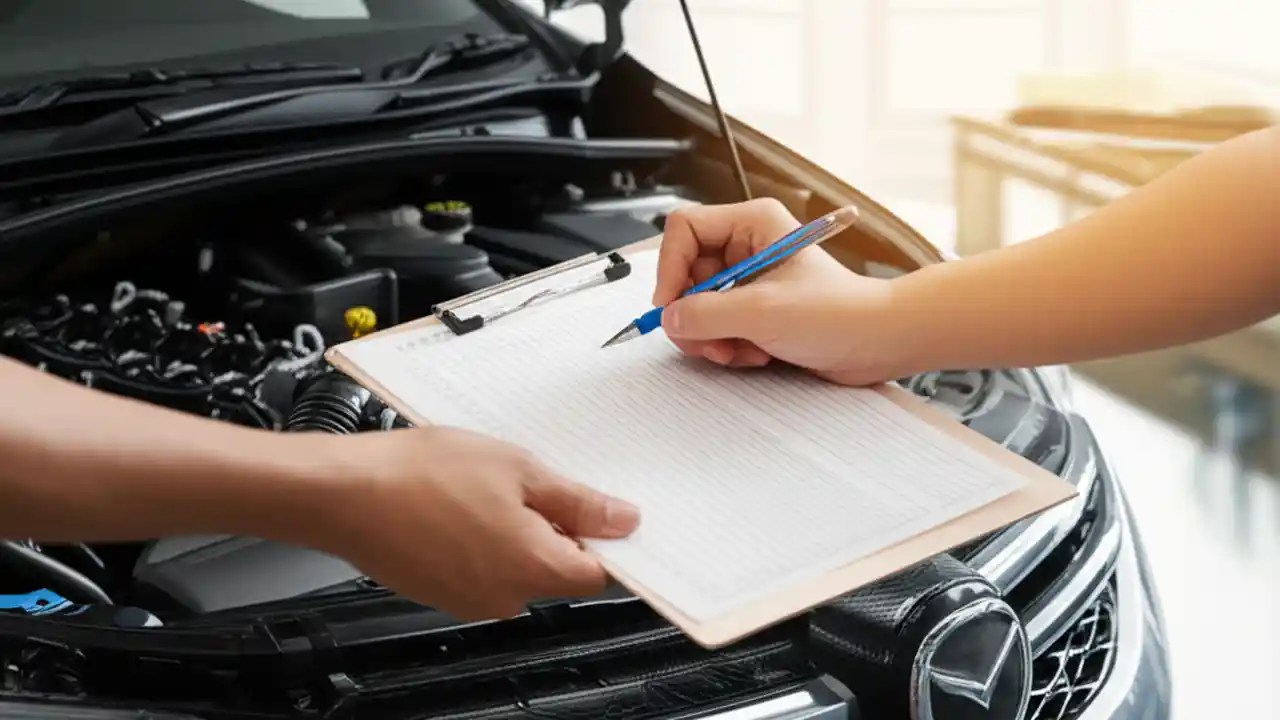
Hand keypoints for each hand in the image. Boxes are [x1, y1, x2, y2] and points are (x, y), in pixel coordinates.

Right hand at [309, 427, 639, 620]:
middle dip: (551, 528)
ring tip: (482, 489)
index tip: (596, 511)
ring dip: (514, 533)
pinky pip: (481, 570)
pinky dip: (481, 542)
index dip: (603, 539)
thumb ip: (577, 502)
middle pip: (555, 570)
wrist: (344, 493)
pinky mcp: (441, 594)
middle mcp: (505, 597)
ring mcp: (470, 600)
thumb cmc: (421, 476)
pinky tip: (457, 505)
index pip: (597, 574)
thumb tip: (623, 521)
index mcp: (534, 568)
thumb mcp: (518, 469)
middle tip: (525, 482)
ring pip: (516, 568)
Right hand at [654, 198, 904, 385]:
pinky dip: (726, 346)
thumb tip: (669, 317)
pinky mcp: (752, 310)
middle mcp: (747, 246)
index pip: (685, 229)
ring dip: (711, 336)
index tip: (671, 306)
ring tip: (740, 350)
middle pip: (684, 273)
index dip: (670, 268)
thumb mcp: (764, 311)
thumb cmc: (839, 314)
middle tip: (708, 341)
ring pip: (696, 305)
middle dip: (693, 314)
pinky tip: (754, 354)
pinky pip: (715, 326)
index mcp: (752, 224)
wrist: (877, 343)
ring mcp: (748, 280)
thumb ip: (708, 313)